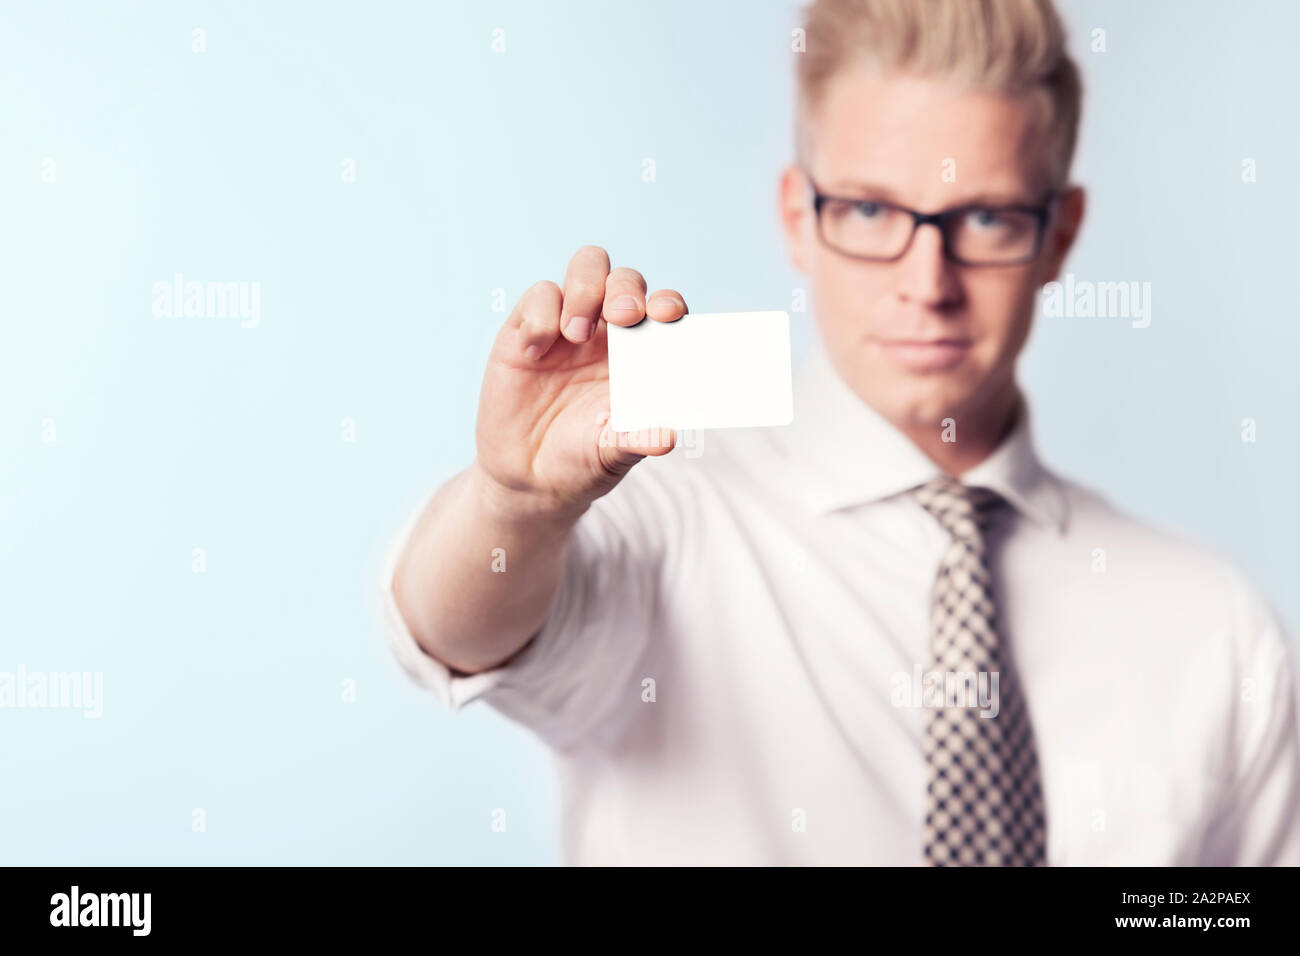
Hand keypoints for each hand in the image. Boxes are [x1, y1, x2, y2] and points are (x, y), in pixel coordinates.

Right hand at [474, 245, 687, 516]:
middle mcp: (608, 332)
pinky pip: (539, 295)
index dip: (669, 304)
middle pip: (625, 278)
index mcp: (641, 354)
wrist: (528, 477)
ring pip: (586, 268)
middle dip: (627, 288)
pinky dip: (540, 316)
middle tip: (622, 316)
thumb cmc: (582, 460)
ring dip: (586, 289)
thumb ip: (637, 440)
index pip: (663, 310)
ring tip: (576, 333)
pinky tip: (536, 353)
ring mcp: (567, 326)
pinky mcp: (526, 330)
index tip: (667, 316)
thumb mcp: (613, 453)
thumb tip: (668, 437)